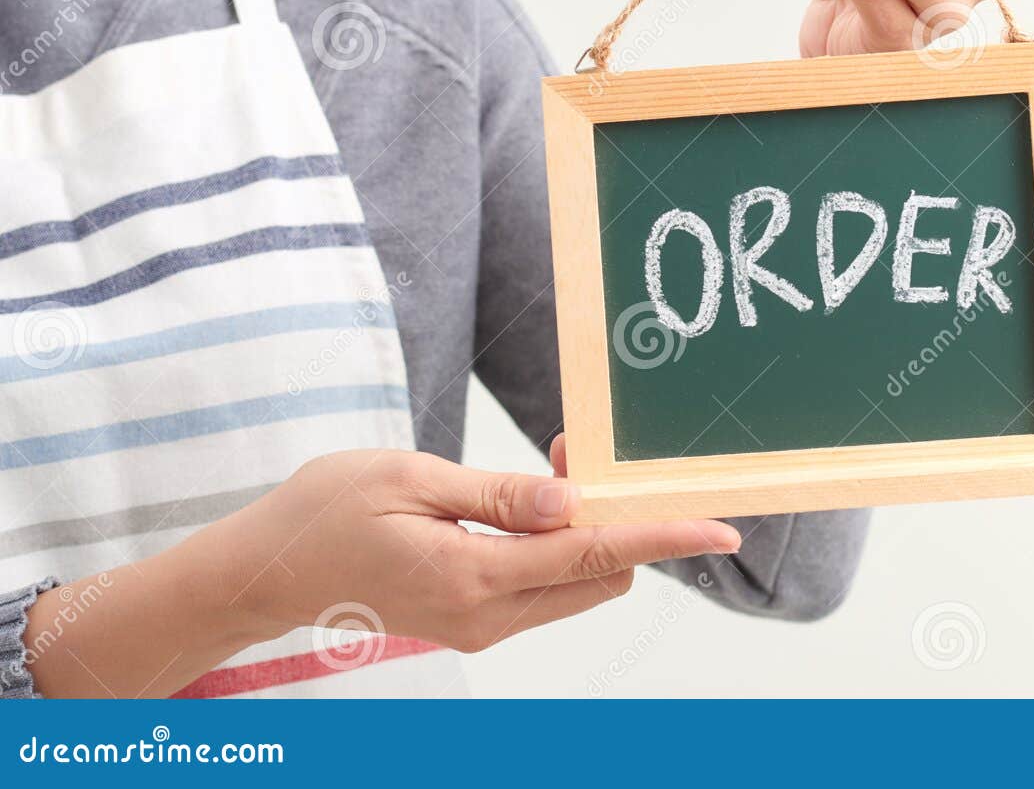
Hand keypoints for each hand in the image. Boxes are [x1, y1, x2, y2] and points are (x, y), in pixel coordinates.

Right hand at [214, 439, 738, 651]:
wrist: (265, 573)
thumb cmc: (325, 512)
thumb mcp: (409, 480)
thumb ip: (499, 496)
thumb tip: (574, 502)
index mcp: (472, 576)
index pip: (594, 554)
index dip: (663, 536)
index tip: (720, 525)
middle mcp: (487, 615)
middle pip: (600, 575)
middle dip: (619, 519)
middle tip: (578, 454)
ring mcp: (480, 626)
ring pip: (577, 583)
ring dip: (588, 531)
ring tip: (551, 471)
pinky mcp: (473, 621)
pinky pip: (545, 587)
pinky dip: (560, 546)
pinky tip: (532, 504)